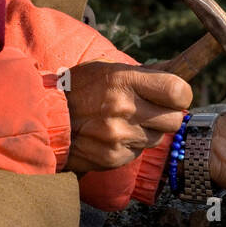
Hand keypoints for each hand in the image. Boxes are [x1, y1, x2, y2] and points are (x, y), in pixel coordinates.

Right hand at [63, 61, 191, 173]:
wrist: (44, 119)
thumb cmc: (78, 88)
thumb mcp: (107, 68)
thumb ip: (144, 72)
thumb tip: (178, 70)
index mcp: (123, 81)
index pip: (177, 92)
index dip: (181, 94)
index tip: (174, 95)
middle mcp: (124, 109)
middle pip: (175, 119)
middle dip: (168, 115)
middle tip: (153, 110)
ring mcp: (119, 136)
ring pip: (158, 138)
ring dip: (149, 131)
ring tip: (127, 122)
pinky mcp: (114, 158)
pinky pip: (139, 152)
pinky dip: (132, 145)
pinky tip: (114, 135)